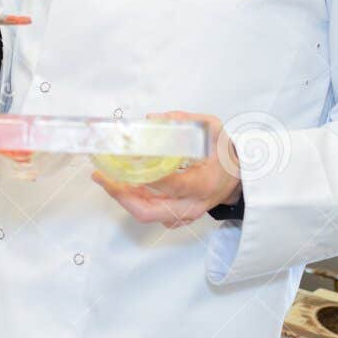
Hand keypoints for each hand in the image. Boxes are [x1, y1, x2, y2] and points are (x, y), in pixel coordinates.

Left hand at [91, 111, 242, 228]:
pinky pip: (149, 212)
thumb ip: (186, 122)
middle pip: (149, 211)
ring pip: (145, 214)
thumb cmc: (223, 156)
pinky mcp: (175, 218)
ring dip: (122, 196)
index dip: (148, 176)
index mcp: (203, 184)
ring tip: (104, 176)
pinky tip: (121, 183)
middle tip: (102, 176)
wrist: (236, 179)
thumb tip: (154, 119)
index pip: (173, 185)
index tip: (129, 162)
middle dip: (121, 195)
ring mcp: (183, 215)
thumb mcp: (212, 130)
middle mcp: (191, 205)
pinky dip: (132, 199)